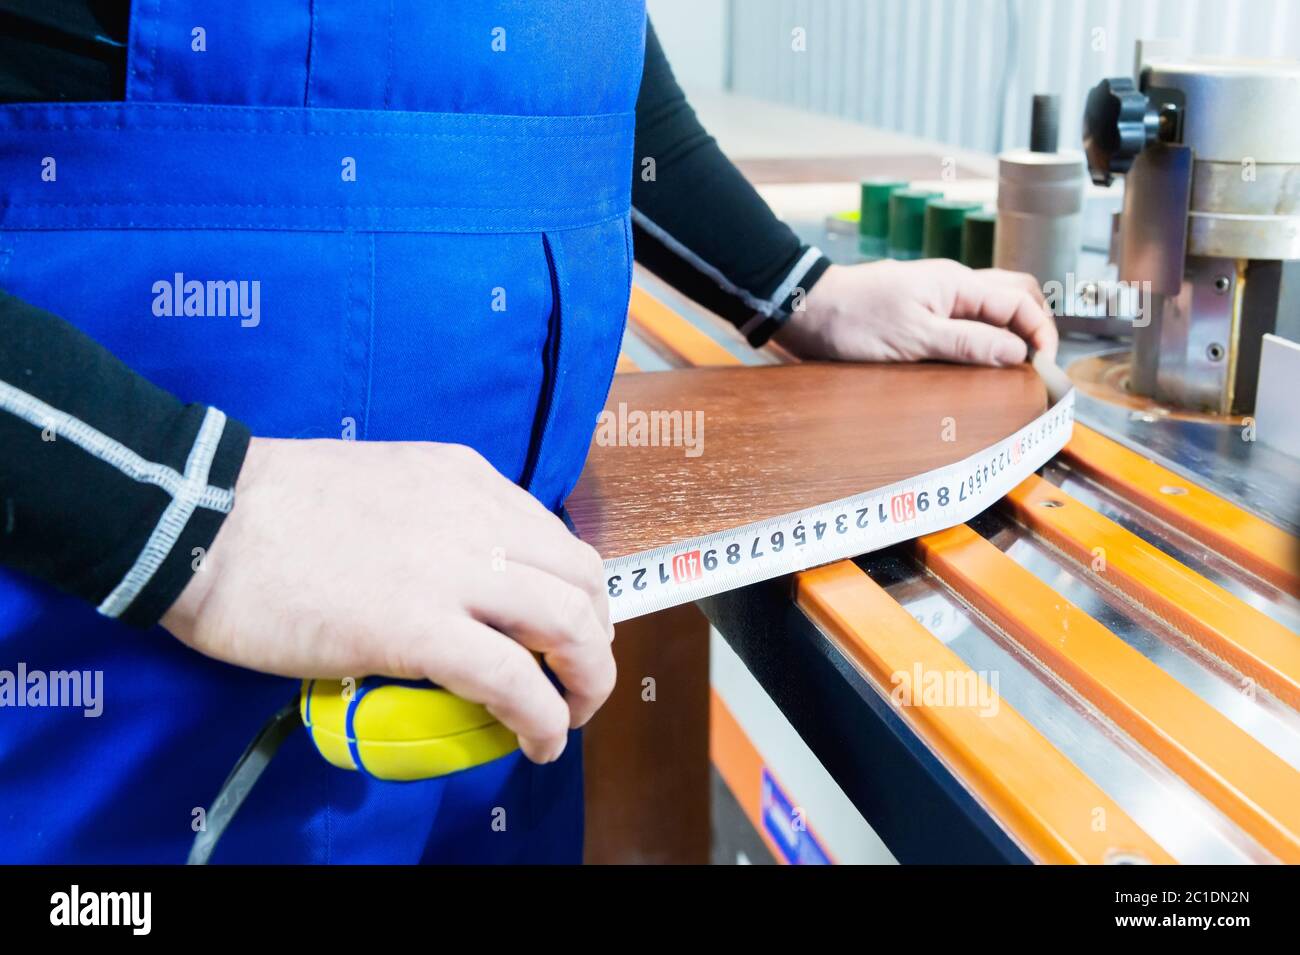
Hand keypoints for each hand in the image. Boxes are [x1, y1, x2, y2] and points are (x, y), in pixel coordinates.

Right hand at [162, 437, 614, 763]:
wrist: (203, 515)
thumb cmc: (269, 505)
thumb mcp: (384, 487)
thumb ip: (432, 522)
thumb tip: (448, 579)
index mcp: (467, 481)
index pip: (556, 539)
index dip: (576, 595)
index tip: (563, 634)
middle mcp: (479, 516)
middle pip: (583, 580)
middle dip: (596, 639)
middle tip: (576, 680)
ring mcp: (454, 570)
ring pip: (569, 626)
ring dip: (588, 681)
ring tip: (570, 718)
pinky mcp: (419, 627)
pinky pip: (512, 680)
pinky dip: (543, 718)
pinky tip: (538, 742)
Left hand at [777, 259, 1057, 365]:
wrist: (807, 310)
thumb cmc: (853, 320)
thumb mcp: (914, 337)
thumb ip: (967, 342)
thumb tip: (1017, 351)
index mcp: (959, 284)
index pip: (1021, 301)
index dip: (1041, 334)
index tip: (1043, 369)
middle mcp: (953, 286)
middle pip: (1013, 297)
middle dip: (1033, 327)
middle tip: (1035, 366)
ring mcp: (937, 298)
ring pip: (990, 310)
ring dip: (1007, 334)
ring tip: (1011, 369)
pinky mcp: (920, 314)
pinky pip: (964, 322)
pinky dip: (980, 340)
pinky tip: (976, 364)